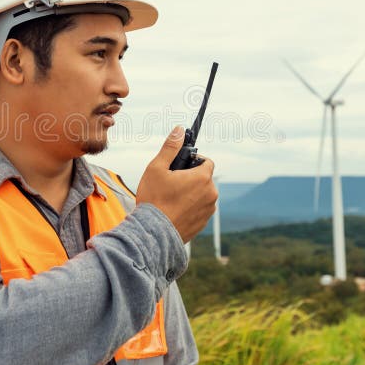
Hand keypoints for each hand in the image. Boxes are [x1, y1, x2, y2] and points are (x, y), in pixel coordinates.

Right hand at [136, 126, 217, 242]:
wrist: (153, 234)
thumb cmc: (154, 200)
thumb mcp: (157, 168)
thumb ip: (170, 147)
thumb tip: (179, 130)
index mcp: (203, 178)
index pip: (206, 161)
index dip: (193, 161)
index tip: (179, 166)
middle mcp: (211, 194)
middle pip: (204, 178)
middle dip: (191, 177)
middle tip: (171, 182)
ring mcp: (208, 211)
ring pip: (202, 194)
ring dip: (191, 193)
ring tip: (171, 198)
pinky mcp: (203, 224)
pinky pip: (199, 209)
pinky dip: (190, 207)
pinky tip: (173, 210)